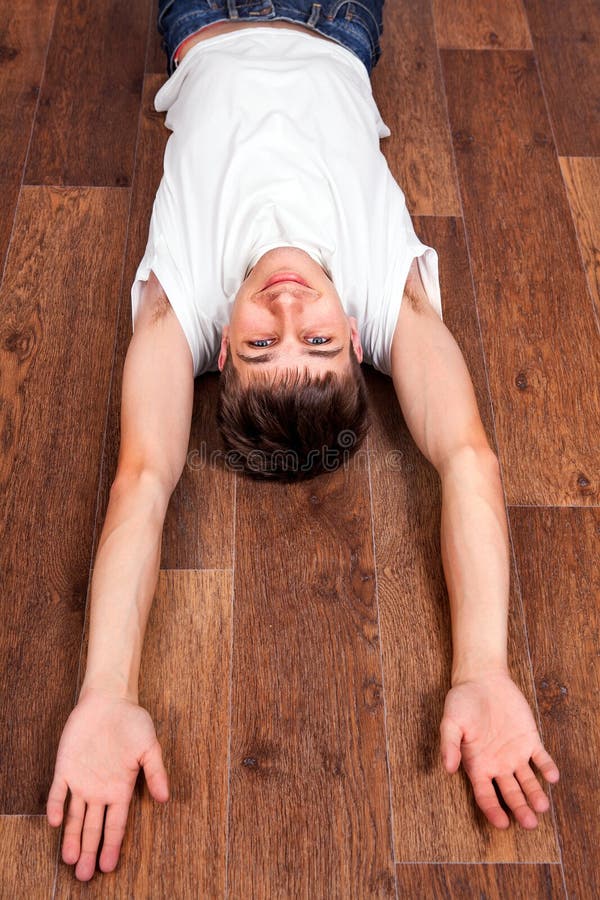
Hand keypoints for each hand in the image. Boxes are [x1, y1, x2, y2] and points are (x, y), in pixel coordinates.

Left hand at [46, 687, 168, 880]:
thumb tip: (165, 798)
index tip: (109, 867)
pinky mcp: (65, 767)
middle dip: (89, 850)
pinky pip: (59, 791)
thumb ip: (155, 772)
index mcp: (121, 788)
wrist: (110, 700)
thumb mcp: (150, 746)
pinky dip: (56, 805)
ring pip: (74, 816)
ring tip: (68, 860)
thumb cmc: (133, 722)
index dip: (112, 845)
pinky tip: (55, 821)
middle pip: (93, 827)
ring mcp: (81, 780)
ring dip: (71, 837)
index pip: (116, 824)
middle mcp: (100, 790)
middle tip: (84, 876)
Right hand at [439, 672, 558, 828]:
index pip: (486, 795)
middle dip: (520, 809)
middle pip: (511, 794)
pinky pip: (541, 758)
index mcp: (477, 765)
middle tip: (530, 823)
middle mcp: (497, 764)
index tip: (502, 824)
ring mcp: (515, 753)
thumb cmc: (462, 701)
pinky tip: (552, 776)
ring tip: (542, 806)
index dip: (493, 811)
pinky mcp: (529, 740)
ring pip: (528, 781)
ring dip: (535, 794)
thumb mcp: (450, 721)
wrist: (482, 679)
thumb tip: (448, 768)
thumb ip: (449, 745)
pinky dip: (547, 767)